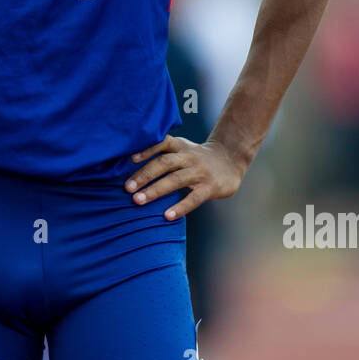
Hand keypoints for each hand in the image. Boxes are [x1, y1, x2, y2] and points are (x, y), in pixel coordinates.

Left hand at [125, 135, 244, 219]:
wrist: (231, 159)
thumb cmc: (198, 157)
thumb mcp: (183, 148)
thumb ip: (163, 153)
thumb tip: (130, 163)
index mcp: (180, 146)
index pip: (162, 144)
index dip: (146, 150)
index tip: (130, 159)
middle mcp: (189, 157)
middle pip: (164, 163)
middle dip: (145, 175)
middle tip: (128, 188)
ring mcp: (200, 172)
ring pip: (176, 179)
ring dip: (156, 190)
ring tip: (139, 200)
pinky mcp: (210, 187)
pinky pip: (194, 198)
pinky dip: (180, 207)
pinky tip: (167, 215)